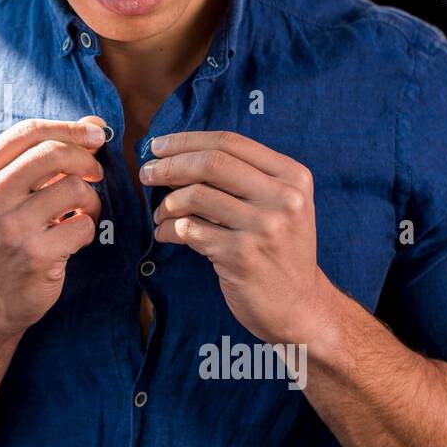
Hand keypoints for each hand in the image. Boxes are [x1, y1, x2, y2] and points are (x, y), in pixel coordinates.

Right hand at [0, 115, 106, 337]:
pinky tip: (74, 237)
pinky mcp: (35, 257)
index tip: (96, 135)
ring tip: (82, 212)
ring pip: (74, 189)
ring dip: (91, 199)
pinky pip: (83, 226)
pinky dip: (88, 229)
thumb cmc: (4, 233)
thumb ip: (44, 154)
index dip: (69, 128)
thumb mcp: (7, 191)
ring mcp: (10, 229)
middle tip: (95, 173)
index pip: (27, 132)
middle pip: (51, 153)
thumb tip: (95, 123)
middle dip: (85, 159)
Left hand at [140, 130, 332, 344]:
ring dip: (167, 203)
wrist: (300, 306)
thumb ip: (245, 177)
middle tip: (146, 174)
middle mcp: (284, 198)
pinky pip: (189, 231)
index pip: (230, 142)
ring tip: (160, 213)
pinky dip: (169, 229)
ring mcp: (264, 227)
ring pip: (196, 196)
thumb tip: (179, 153)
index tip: (157, 146)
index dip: (186, 140)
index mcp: (293, 176)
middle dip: (169, 165)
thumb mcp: (281, 205)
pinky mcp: (241, 256)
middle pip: (211, 163)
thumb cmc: (279, 250)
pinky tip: (166, 233)